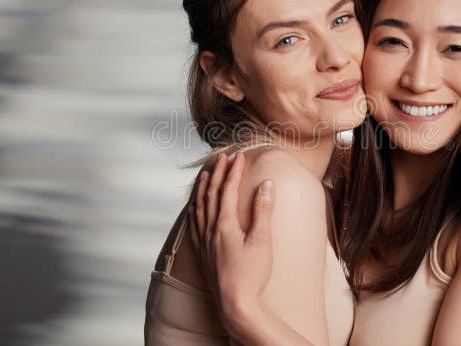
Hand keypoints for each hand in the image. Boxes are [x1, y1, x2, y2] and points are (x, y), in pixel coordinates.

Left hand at [189, 152, 276, 331]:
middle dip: (217, 173)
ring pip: (198, 207)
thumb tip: (267, 184)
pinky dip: (194, 209)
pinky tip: (194, 206)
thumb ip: (263, 210)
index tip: (239, 156)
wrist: (236, 304)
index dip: (233, 171)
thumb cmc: (252, 274)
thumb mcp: (262, 240)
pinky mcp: (203, 253)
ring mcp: (204, 242)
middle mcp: (210, 230)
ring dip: (203, 187)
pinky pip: (193, 224)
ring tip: (206, 173)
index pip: (227, 190)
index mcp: (224, 225)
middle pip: (210, 194)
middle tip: (223, 157)